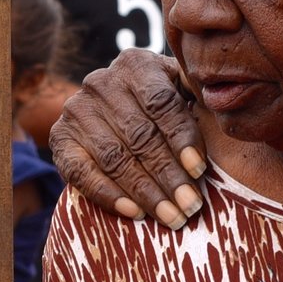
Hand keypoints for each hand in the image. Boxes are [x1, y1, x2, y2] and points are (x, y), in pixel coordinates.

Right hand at [51, 51, 208, 227]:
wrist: (112, 113)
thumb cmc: (161, 106)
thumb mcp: (181, 89)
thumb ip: (199, 94)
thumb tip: (222, 101)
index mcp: (136, 64)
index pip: (160, 103)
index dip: (182, 138)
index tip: (199, 171)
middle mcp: (100, 83)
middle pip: (139, 135)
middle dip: (168, 175)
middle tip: (190, 206)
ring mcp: (77, 111)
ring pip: (114, 157)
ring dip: (145, 192)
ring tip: (171, 217)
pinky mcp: (60, 139)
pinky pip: (82, 172)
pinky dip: (108, 195)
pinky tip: (134, 213)